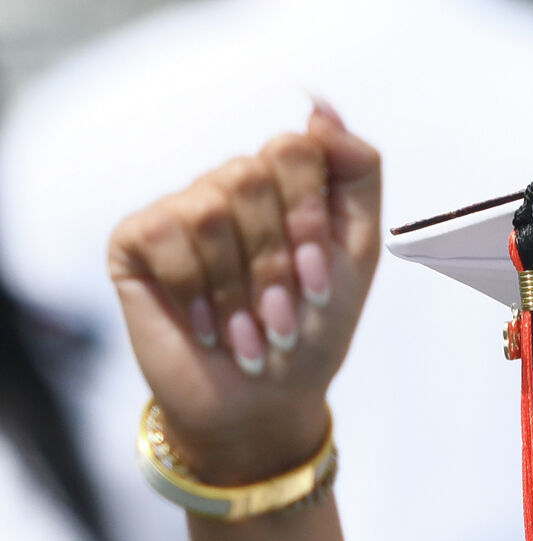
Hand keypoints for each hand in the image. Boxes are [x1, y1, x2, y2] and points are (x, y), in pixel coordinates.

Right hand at [107, 102, 380, 484]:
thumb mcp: (357, 256)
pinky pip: (169, 237)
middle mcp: (230, 186)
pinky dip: (199, 294)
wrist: (263, 402)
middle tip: (285, 319)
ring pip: (212, 211)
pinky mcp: (137, 239)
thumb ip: (356, 176)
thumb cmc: (311, 333)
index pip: (298, 150)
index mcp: (284, 185)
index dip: (311, 220)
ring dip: (242, 290)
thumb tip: (320, 109)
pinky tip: (210, 330)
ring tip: (252, 335)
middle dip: (278, 264)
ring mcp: (182, 209)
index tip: (318, 283)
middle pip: (254, 178)